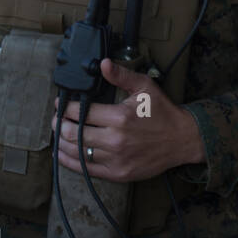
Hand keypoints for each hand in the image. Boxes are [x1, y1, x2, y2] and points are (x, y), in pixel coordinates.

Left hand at [51, 60, 204, 182]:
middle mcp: (115, 140)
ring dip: (61, 143)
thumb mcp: (144, 87)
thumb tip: (102, 64)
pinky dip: (70, 162)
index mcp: (119, 117)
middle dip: (58, 124)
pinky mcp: (118, 173)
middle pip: (73, 134)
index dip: (64, 107)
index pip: (80, 112)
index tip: (59, 104)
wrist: (181, 139)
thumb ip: (121, 75)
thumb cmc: (162, 112)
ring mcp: (116, 159)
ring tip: (58, 134)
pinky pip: (87, 169)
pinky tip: (63, 154)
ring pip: (77, 152)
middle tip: (56, 118)